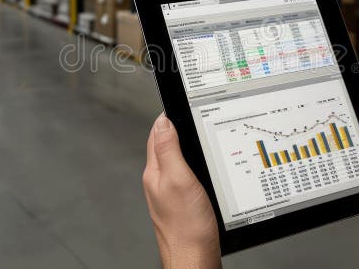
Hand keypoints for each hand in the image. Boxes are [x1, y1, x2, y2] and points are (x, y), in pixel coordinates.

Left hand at [143, 113, 221, 268]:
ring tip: (194, 134)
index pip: (157, 135)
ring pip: (176, 162)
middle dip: (175, 129)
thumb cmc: (187, 227)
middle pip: (165, 146)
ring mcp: (170, 195)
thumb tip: (163, 122)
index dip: (167, 118)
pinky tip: (204, 168)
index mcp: (155, 173)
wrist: (194, 260)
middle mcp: (159, 182)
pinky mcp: (183, 205)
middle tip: (187, 115)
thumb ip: (169, 150)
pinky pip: (186, 177)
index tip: (177, 105)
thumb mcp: (179, 179)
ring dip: (184, 147)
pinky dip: (194, 167)